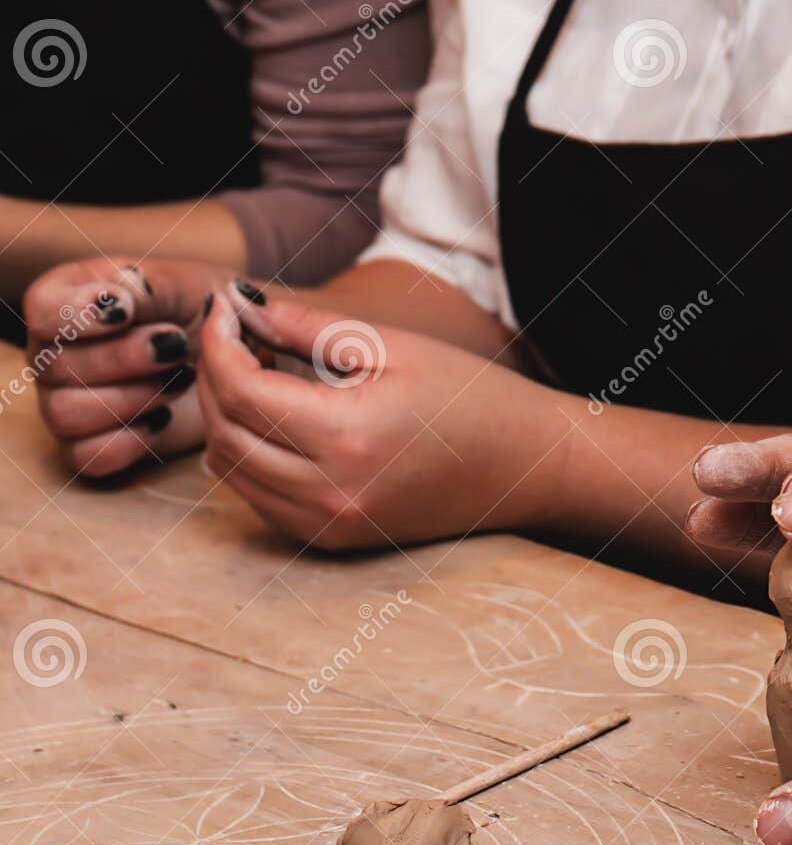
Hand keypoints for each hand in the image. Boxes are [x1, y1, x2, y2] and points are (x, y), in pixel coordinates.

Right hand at [22, 256, 227, 473]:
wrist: (235, 357)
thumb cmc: (202, 310)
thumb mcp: (186, 286)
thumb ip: (150, 286)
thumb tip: (117, 299)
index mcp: (67, 300)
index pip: (41, 309)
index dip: (77, 314)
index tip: (126, 311)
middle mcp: (55, 352)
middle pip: (54, 366)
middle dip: (123, 358)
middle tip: (177, 346)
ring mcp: (67, 401)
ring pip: (65, 414)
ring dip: (130, 399)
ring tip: (181, 381)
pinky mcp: (91, 445)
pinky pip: (87, 456)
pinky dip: (129, 441)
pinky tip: (163, 418)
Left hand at [195, 284, 553, 548]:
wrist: (525, 466)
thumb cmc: (470, 398)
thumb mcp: (393, 347)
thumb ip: (308, 328)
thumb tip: (241, 305)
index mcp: (347, 437)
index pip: (240, 388)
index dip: (219, 341)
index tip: (226, 307)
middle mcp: (329, 492)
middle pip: (224, 430)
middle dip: (214, 375)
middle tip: (236, 333)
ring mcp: (329, 524)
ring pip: (231, 469)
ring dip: (224, 416)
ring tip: (252, 371)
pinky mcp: (333, 538)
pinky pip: (258, 497)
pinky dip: (247, 455)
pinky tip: (272, 418)